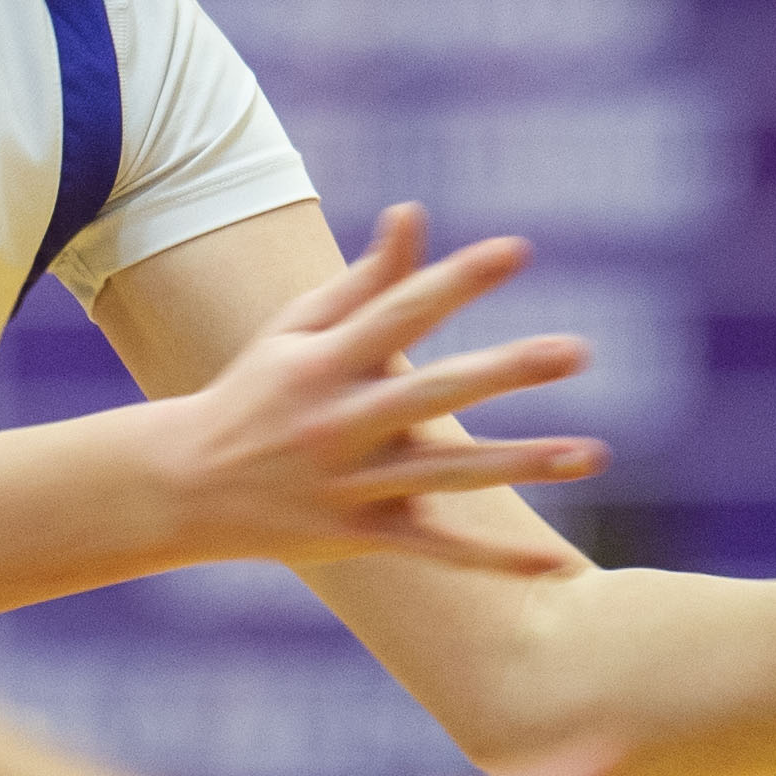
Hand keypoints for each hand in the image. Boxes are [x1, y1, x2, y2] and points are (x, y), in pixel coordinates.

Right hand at [138, 205, 602, 577]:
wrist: (185, 485)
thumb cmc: (256, 391)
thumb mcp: (296, 328)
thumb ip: (365, 278)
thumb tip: (413, 211)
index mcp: (326, 360)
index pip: (401, 311)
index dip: (456, 279)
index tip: (518, 250)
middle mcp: (340, 421)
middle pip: (432, 392)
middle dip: (503, 370)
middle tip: (575, 349)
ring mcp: (351, 483)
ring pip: (447, 475)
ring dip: (520, 464)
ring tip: (591, 454)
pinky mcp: (359, 535)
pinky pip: (440, 551)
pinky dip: (497, 561)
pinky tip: (558, 564)